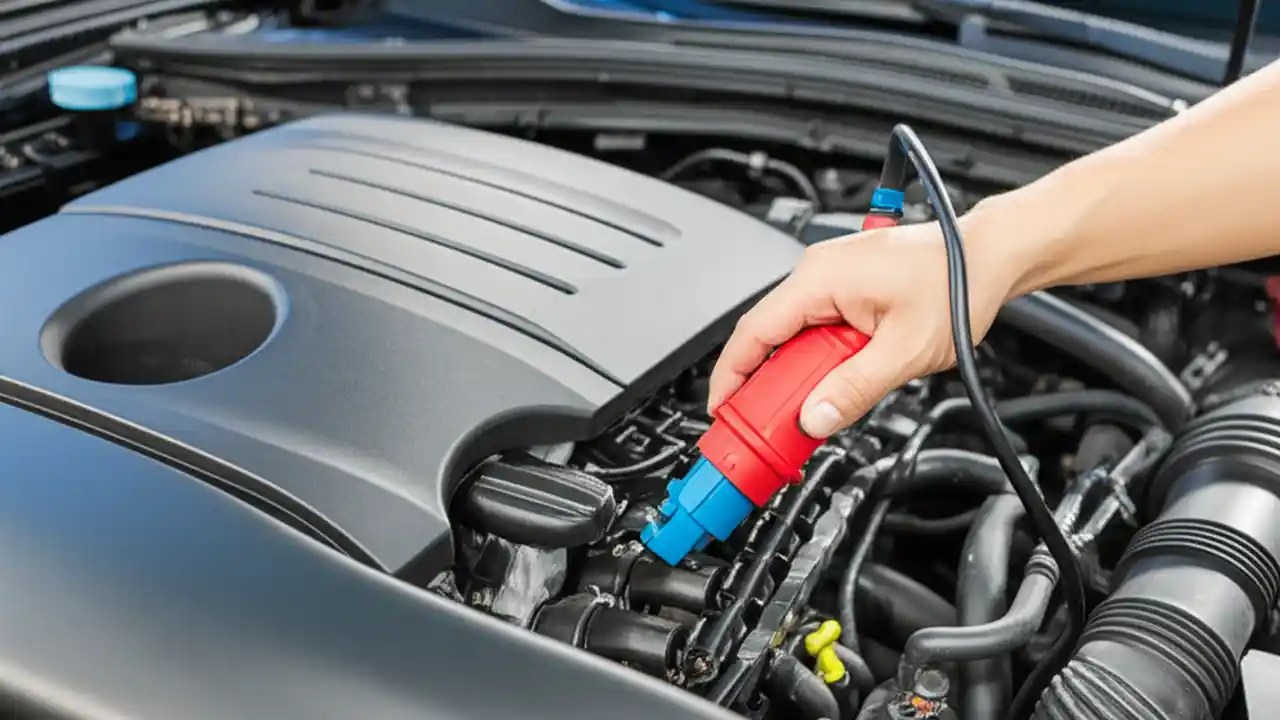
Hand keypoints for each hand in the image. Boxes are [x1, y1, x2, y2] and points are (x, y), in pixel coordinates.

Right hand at [707, 208, 1028, 437]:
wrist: (989, 254)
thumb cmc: (956, 283)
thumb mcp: (905, 351)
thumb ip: (853, 389)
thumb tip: (813, 418)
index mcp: (819, 279)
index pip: (752, 333)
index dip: (731, 377)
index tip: (722, 411)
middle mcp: (816, 272)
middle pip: (768, 339)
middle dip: (765, 386)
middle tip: (770, 428)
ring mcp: (829, 278)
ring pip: (791, 336)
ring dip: (796, 375)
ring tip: (807, 411)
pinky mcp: (845, 287)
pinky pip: (812, 328)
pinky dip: (814, 360)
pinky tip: (829, 384)